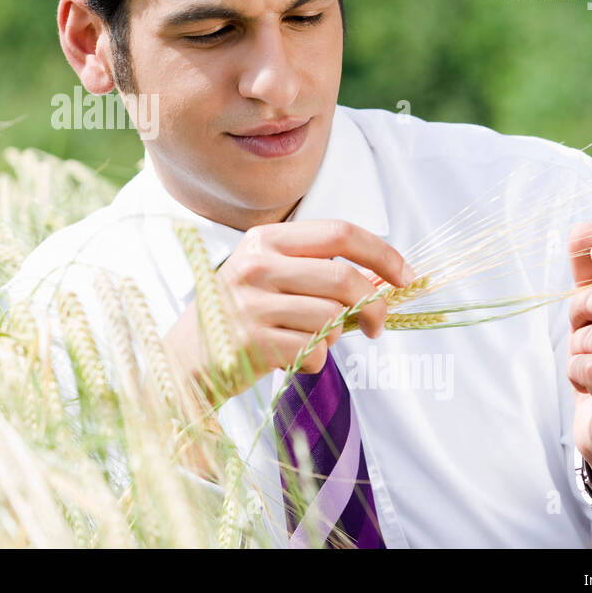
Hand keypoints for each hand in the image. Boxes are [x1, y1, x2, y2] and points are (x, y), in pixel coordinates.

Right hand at [164, 219, 414, 404]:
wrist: (186, 355)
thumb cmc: (239, 313)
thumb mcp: (267, 273)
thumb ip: (316, 269)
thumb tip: (382, 282)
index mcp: (265, 239)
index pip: (339, 232)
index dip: (382, 254)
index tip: (404, 277)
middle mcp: (256, 266)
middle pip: (343, 278)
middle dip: (374, 306)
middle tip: (376, 324)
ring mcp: (252, 305)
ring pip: (332, 318)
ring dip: (335, 336)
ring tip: (313, 339)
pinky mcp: (253, 343)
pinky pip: (313, 351)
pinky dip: (314, 359)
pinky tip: (292, 356)